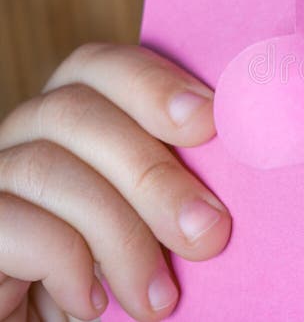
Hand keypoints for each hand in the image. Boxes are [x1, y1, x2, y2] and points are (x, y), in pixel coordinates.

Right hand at [0, 43, 231, 320]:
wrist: (55, 314)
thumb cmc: (121, 265)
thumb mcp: (158, 215)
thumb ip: (181, 183)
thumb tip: (224, 192)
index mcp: (78, 115)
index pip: (100, 66)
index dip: (153, 83)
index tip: (208, 120)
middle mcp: (27, 134)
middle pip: (76, 113)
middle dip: (153, 175)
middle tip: (208, 234)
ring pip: (48, 170)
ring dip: (121, 237)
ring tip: (159, 299)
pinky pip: (15, 224)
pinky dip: (66, 263)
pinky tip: (94, 302)